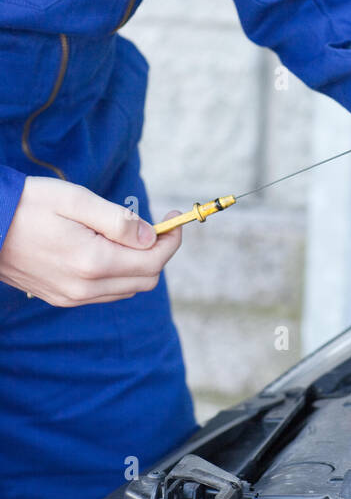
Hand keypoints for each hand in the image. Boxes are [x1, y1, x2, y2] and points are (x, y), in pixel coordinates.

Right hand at [0, 177, 182, 306]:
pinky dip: (117, 273)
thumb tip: (152, 238)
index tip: (172, 217)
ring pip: (126, 288)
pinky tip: (104, 247)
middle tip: (154, 225)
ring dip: (137, 264)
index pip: (153, 261)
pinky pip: (104, 292)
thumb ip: (119, 222)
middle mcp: (84, 288)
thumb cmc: (30, 204)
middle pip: (145, 279)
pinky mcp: (60, 297)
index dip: (171, 239)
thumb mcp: (78, 200)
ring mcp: (71, 297)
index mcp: (92, 262)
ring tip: (124, 233)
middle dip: (157, 252)